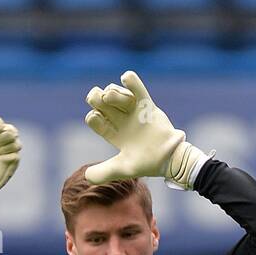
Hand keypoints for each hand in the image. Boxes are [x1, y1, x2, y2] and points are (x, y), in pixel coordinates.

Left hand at [83, 71, 207, 188]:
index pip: (97, 121)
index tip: (95, 117)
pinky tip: (125, 77)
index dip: (93, 117)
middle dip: (96, 98)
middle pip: (104, 104)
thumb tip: (86, 176)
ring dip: (113, 92)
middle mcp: (122, 122)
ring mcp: (134, 113)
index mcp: (115, 135)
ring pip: (118, 95)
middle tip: (96, 97)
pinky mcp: (147, 105)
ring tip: (110, 95)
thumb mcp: (122, 169)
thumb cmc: (146, 164)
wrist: (169, 157)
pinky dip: (131, 81)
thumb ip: (104, 172)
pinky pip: (138, 88)